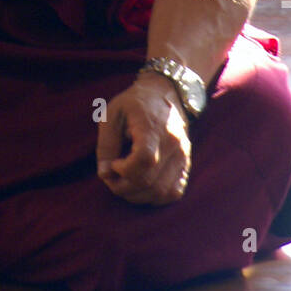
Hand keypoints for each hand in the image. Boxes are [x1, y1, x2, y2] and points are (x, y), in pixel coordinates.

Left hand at [96, 73, 191, 204]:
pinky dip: (155, 197)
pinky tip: (141, 186)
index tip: (113, 164)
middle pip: (151, 181)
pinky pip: (173, 193)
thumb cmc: (134, 103)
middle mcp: (174, 144)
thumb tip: (104, 174)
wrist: (166, 93)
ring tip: (124, 182)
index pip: (144, 160)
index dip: (124, 170)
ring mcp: (183, 156)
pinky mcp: (186, 165)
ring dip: (137, 195)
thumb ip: (106, 144)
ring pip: (161, 192)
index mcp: (154, 127)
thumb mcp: (112, 113)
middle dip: (124, 187)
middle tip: (111, 177)